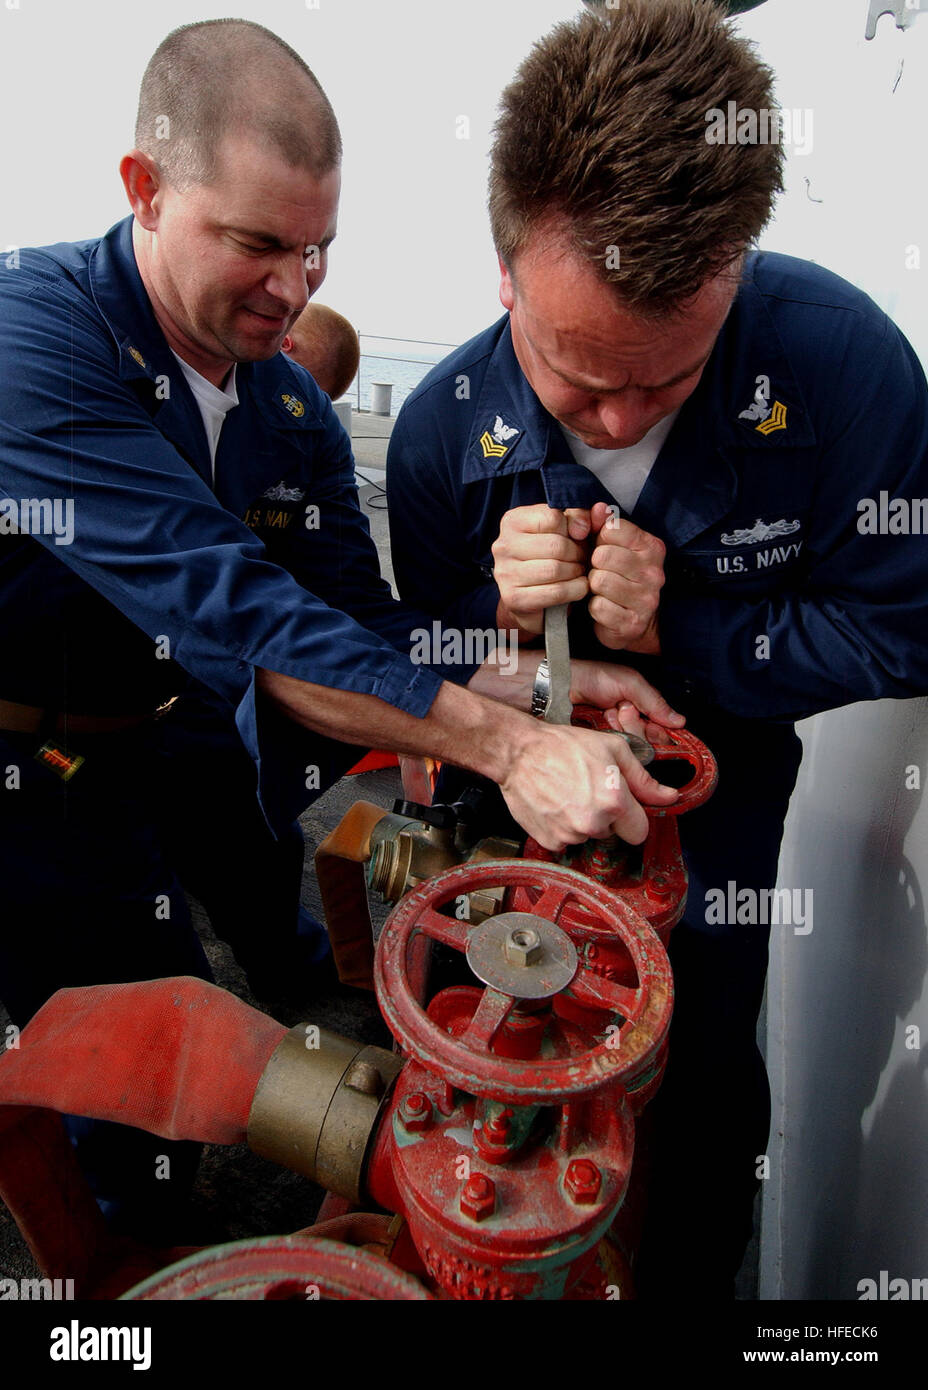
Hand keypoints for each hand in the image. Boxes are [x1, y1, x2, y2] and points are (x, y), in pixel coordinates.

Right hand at [492, 504, 591, 636]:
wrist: (528, 596)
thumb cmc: (549, 557)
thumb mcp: (564, 530)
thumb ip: (579, 517)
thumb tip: (588, 522)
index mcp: (513, 521)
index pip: (553, 517)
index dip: (574, 529)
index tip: (579, 538)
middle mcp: (504, 545)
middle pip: (556, 545)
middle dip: (577, 554)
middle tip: (581, 559)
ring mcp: (505, 572)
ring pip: (555, 569)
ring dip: (576, 572)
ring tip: (578, 572)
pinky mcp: (513, 597)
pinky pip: (555, 592)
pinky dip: (575, 590)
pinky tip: (578, 587)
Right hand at [498, 720, 678, 850]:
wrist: (518, 752)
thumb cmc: (563, 745)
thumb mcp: (613, 750)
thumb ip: (643, 779)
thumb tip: (669, 797)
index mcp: (615, 802)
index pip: (640, 831)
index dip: (632, 818)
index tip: (622, 807)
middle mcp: (593, 823)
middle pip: (613, 834)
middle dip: (606, 817)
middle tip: (588, 791)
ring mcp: (569, 835)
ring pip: (588, 837)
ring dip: (582, 822)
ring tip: (567, 794)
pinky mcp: (549, 841)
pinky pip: (566, 841)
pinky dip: (562, 827)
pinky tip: (554, 804)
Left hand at [568, 659, 684, 739]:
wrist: (561, 684)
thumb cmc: (593, 677)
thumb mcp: (629, 682)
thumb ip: (654, 701)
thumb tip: (678, 721)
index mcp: (641, 708)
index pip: (660, 730)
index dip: (658, 732)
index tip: (653, 727)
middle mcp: (629, 724)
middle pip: (646, 741)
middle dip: (635, 725)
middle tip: (622, 709)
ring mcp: (614, 735)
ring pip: (630, 746)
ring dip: (620, 729)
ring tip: (608, 713)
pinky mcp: (600, 743)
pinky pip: (612, 749)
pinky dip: (608, 736)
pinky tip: (601, 723)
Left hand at [588, 501, 664, 653]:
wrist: (635, 620)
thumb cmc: (619, 575)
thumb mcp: (611, 544)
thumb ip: (600, 522)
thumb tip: (597, 508)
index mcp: (651, 547)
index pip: (612, 529)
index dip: (600, 540)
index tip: (605, 549)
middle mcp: (654, 572)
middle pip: (603, 556)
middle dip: (594, 565)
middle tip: (601, 572)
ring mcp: (646, 599)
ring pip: (599, 581)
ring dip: (594, 586)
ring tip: (602, 589)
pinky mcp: (632, 623)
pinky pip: (598, 607)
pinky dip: (595, 607)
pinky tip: (605, 607)